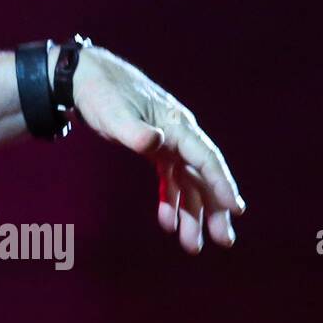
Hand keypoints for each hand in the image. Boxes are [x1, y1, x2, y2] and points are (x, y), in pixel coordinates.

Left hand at [67, 46, 245, 253]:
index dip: (221, 183)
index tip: (236, 209)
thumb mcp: (113, 112)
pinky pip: (170, 178)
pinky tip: (168, 221)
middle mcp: (179, 133)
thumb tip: (155, 142)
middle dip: (214, 209)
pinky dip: (170, 199)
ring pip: (188, 182)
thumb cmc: (101, 92)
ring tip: (192, 245)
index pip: (205, 158)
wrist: (86, 77)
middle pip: (203, 175)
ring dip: (191, 212)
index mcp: (176, 124)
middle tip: (223, 241)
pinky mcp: (156, 148)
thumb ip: (134, 130)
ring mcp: (168, 142)